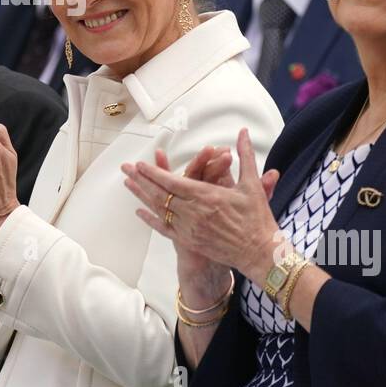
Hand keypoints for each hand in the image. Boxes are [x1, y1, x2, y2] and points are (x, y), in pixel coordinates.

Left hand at [123, 127, 284, 284]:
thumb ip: (245, 156)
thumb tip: (243, 133)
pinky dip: (151, 220)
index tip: (140, 164)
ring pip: (160, 210)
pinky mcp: (190, 241)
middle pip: (160, 194)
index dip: (154, 172)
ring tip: (128, 184)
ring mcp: (189, 229)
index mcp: (207, 196)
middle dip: (141, 180)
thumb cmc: (257, 219)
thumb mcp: (251, 185)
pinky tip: (140, 212)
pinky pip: (165, 229)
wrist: (260, 253)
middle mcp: (194, 212)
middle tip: (126, 168)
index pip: (173, 182)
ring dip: (142, 196)